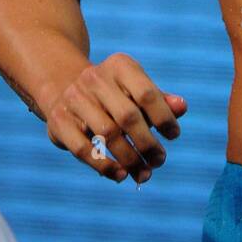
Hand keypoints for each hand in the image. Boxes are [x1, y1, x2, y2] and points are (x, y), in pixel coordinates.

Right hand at [46, 52, 185, 184]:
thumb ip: (160, 99)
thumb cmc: (112, 92)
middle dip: (147, 143)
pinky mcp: (59, 122)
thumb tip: (182, 107)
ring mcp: (74, 99)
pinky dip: (104, 166)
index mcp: (119, 65)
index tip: (174, 135)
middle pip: (128, 117)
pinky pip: (83, 149)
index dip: (164, 117)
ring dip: (129, 159)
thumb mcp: (135, 87)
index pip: (146, 93)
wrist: (64, 86)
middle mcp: (95, 78)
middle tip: (159, 160)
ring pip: (107, 135)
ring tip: (145, 174)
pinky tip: (120, 175)